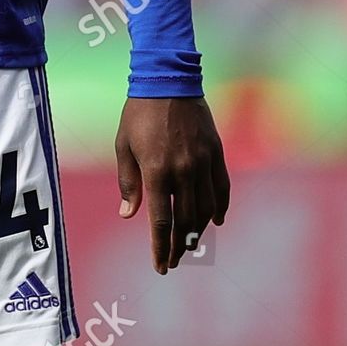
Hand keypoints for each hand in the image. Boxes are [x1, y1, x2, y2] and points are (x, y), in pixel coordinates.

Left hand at [115, 96, 229, 273]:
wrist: (167, 79)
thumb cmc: (139, 113)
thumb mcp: (123, 145)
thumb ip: (128, 182)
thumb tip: (128, 215)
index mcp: (156, 171)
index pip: (161, 222)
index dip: (161, 248)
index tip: (161, 266)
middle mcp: (182, 171)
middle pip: (185, 221)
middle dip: (180, 246)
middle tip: (175, 261)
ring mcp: (202, 162)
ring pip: (206, 209)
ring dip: (199, 231)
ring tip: (191, 245)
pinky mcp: (215, 152)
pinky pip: (222, 188)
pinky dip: (220, 208)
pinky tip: (215, 221)